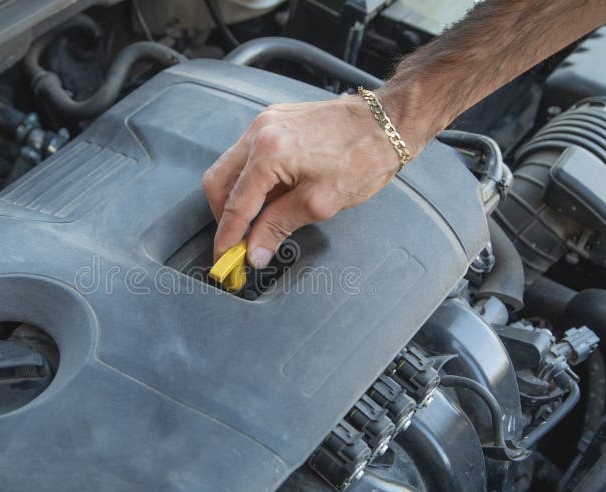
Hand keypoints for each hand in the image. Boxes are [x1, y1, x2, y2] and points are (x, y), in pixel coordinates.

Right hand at [202, 94, 418, 267]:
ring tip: (256, 221)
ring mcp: (264, 122)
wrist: (387, 122)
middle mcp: (259, 133)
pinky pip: (246, 154)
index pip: (235, 203)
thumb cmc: (363, 158)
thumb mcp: (320, 203)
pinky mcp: (274, 120)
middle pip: (218, 181)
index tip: (223, 258)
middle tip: (236, 241)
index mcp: (268, 152)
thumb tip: (254, 252)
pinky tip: (269, 196)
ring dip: (236, 197)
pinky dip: (250, 179)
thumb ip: (278, 226)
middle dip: (224, 215)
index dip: (227, 236)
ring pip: (229, 166)